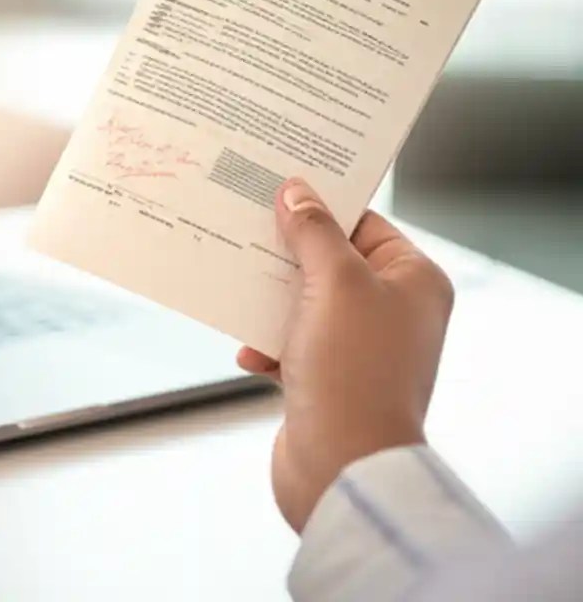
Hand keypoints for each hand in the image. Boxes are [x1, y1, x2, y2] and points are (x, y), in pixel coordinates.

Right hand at [238, 178, 454, 531]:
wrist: (342, 465)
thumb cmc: (353, 371)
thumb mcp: (334, 283)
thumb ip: (314, 232)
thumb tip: (298, 193)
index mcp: (414, 280)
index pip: (364, 223)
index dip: (321, 205)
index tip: (277, 187)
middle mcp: (394, 310)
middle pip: (328, 261)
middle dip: (285, 255)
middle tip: (243, 230)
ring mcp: (360, 347)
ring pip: (303, 303)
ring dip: (269, 302)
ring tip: (238, 294)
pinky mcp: (328, 379)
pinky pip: (290, 344)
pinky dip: (266, 345)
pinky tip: (250, 354)